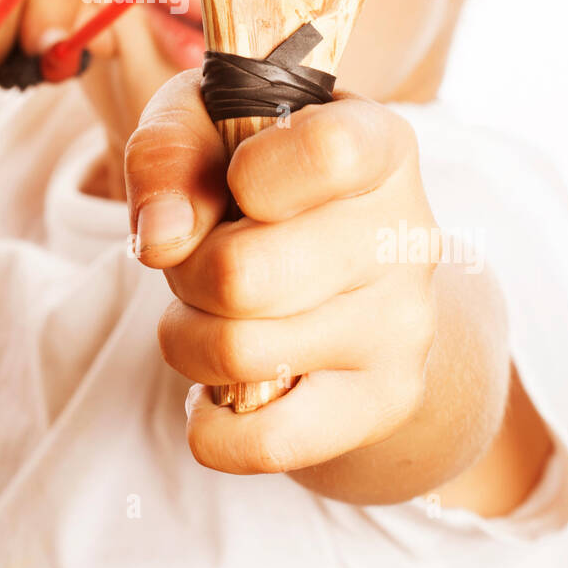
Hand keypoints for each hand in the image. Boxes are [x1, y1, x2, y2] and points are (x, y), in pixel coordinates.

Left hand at [124, 71, 441, 476]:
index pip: (326, 153)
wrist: (342, 269)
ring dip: (189, 337)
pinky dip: (213, 429)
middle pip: (242, 275)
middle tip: (202, 260)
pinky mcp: (387, 399)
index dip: (250, 174)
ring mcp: (405, 323)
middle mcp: (406, 233)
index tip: (235, 178)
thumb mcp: (203, 127)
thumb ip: (169, 152)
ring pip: (239, 352)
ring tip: (215, 314)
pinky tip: (214, 394)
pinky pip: (271, 439)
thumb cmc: (256, 177)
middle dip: (187, 272)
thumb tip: (162, 237)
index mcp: (376, 144)